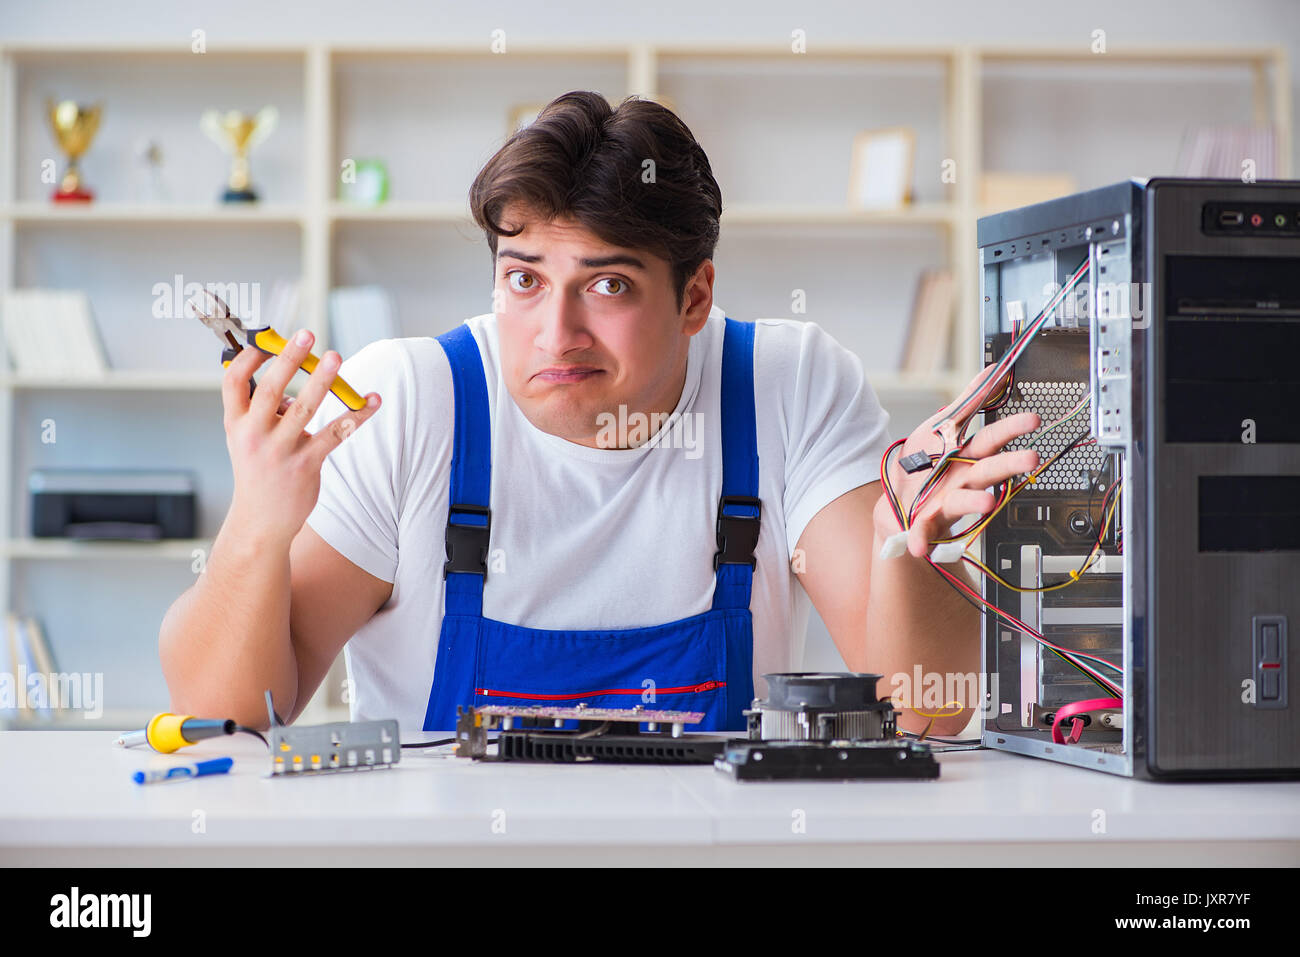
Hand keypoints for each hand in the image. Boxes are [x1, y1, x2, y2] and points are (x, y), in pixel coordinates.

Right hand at [221, 329, 380, 547]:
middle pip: (271, 389)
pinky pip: (336, 433)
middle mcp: (254, 435)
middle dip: (288, 359)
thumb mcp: (246, 440)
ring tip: (335, 357)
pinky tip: (372, 400)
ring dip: (322, 381)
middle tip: (306, 335)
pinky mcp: (306, 464)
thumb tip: (298, 389)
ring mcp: (280, 451)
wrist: (262, 521)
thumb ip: (265, 412)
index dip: (248, 359)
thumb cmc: (258, 472)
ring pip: (305, 409)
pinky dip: (356, 415)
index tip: (266, 342)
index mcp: (235, 423)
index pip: (234, 383)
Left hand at [877, 365, 1041, 558]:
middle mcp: (964, 479)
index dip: (1011, 428)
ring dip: (975, 501)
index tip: (1033, 419)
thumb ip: (969, 401)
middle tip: (1032, 458)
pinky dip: (920, 540)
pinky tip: (918, 547)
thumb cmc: (928, 465)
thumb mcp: (944, 426)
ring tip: (987, 502)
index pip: (992, 437)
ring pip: (965, 500)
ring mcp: (947, 502)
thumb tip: (993, 370)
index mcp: (968, 455)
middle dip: (1010, 464)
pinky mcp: (926, 522)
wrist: (898, 502)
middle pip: (989, 469)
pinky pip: (922, 532)